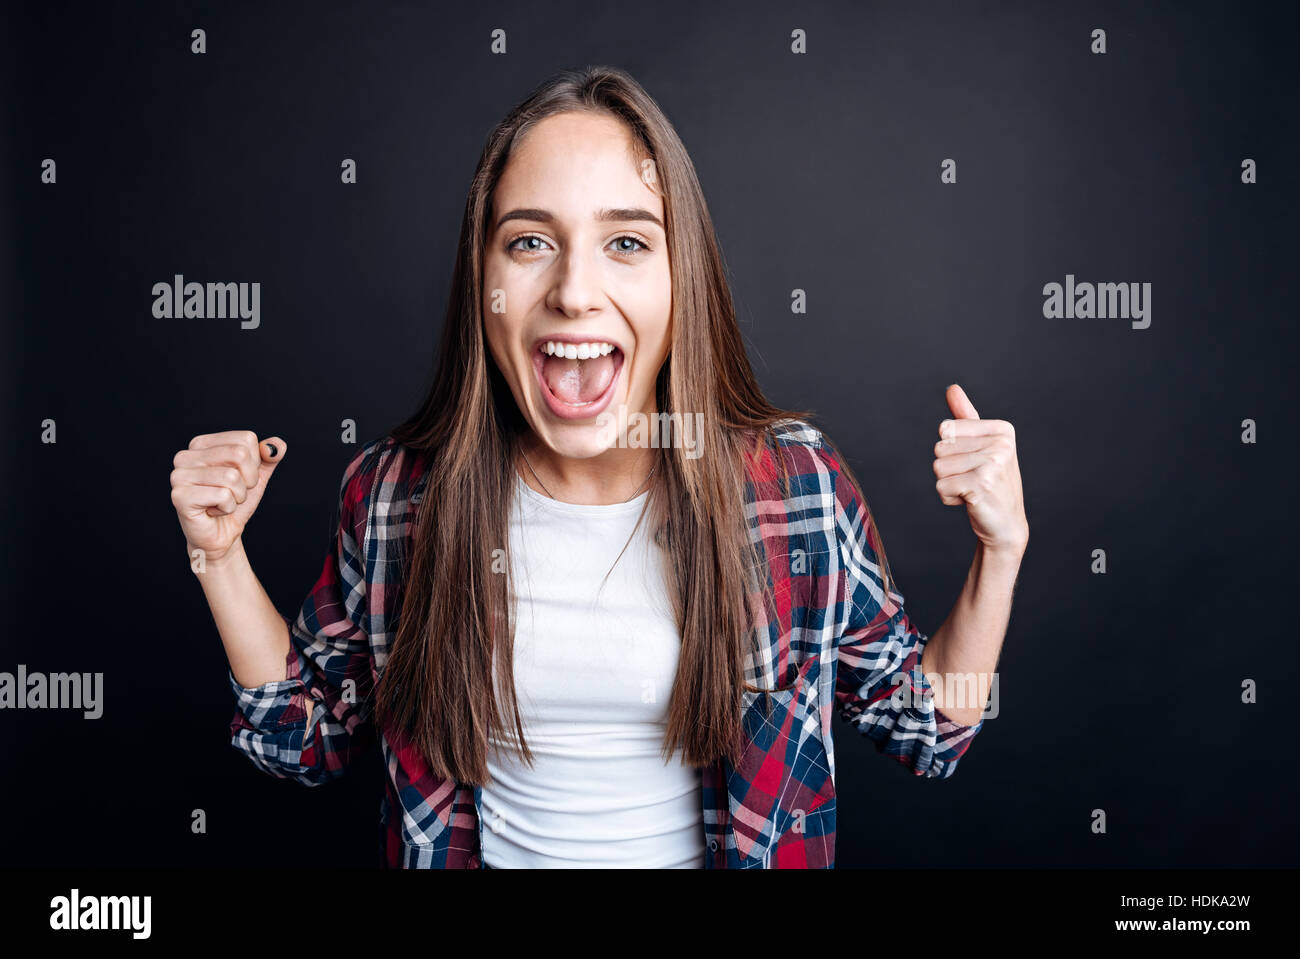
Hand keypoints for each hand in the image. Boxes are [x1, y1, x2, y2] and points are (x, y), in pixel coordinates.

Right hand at [170, 430, 285, 564]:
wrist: (222, 534)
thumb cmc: (235, 501)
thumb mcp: (257, 476)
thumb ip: (269, 457)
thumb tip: (276, 445)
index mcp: (202, 444)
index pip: (245, 439)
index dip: (254, 464)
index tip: (240, 478)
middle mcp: (185, 456)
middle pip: (239, 454)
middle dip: (248, 480)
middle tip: (233, 493)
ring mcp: (179, 476)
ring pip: (232, 477)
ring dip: (238, 496)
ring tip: (223, 502)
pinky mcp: (180, 496)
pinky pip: (223, 496)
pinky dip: (228, 508)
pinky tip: (213, 511)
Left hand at [932, 384, 1027, 555]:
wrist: (1006, 524)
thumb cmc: (990, 483)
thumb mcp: (980, 447)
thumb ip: (965, 418)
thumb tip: (951, 388)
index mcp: (1002, 429)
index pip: (946, 428)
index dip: (951, 450)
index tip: (974, 463)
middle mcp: (1001, 444)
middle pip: (940, 448)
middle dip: (949, 468)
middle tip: (973, 480)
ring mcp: (993, 464)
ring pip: (938, 467)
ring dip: (949, 483)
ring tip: (972, 490)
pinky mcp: (981, 484)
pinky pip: (941, 486)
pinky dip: (949, 498)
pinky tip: (970, 501)